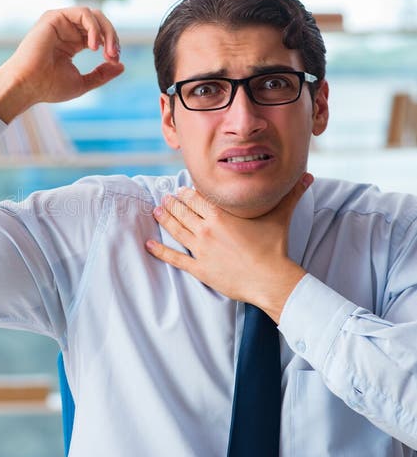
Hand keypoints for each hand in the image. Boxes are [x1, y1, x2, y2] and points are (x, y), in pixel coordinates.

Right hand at [0, 6, 123, 122]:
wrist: (27, 86)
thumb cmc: (48, 87)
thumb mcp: (82, 82)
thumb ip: (101, 74)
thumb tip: (121, 66)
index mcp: (73, 42)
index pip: (100, 35)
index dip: (112, 45)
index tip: (115, 61)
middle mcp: (67, 30)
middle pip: (100, 22)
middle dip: (112, 37)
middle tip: (115, 55)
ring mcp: (60, 22)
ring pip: (94, 15)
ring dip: (106, 32)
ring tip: (108, 51)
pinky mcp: (54, 17)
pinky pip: (83, 13)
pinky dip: (94, 28)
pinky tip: (94, 46)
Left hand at [145, 174, 312, 321]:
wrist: (271, 279)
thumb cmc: (274, 248)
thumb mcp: (280, 217)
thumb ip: (291, 195)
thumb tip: (308, 176)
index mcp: (221, 215)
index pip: (197, 197)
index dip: (187, 192)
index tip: (182, 189)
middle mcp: (206, 229)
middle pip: (183, 211)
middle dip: (173, 202)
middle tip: (165, 197)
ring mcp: (200, 249)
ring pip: (176, 229)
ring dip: (164, 219)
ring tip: (157, 210)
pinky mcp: (199, 268)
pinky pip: (174, 258)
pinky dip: (159, 251)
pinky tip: (148, 244)